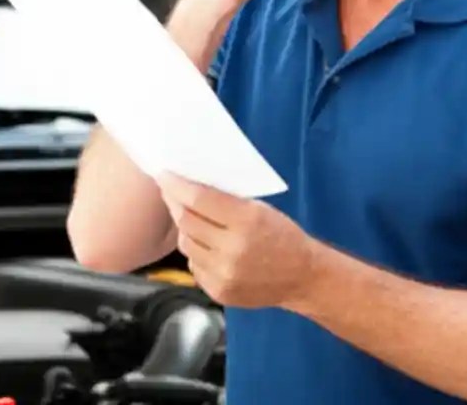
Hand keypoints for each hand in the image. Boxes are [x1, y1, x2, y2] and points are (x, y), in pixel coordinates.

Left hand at [156, 172, 318, 308]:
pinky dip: (197, 253)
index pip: (199, 199)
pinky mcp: (219, 291)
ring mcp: (224, 274)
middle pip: (187, 221)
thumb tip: (189, 187)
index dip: (177, 186)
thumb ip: (226, 201)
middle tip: (170, 194)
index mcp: (246, 221)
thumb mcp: (260, 209)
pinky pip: (194, 266)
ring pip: (186, 245)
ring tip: (191, 221)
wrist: (302, 277)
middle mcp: (232, 249)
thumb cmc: (282, 236)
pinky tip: (207, 247)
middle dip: (175, 204)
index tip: (164, 176)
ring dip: (186, 230)